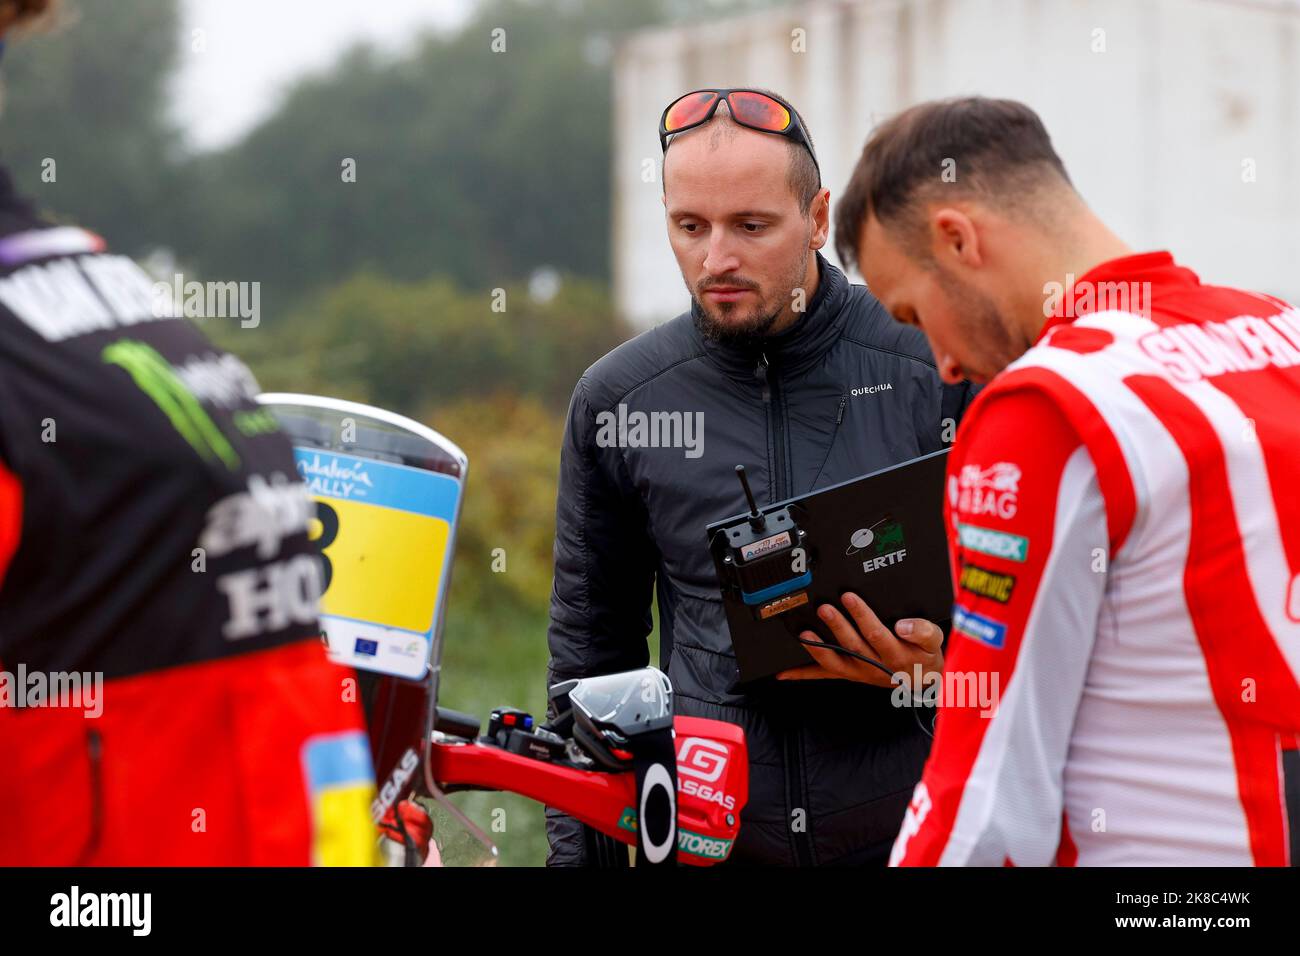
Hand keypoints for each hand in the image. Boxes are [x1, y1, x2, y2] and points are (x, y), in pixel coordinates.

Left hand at [776, 591, 943, 688]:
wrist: (923, 679)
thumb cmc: (925, 655)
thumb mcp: (935, 642)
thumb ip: (923, 631)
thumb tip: (904, 625)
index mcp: (896, 656)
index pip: (876, 634)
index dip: (862, 616)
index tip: (849, 596)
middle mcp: (875, 667)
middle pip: (853, 646)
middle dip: (837, 627)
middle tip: (824, 608)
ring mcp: (859, 673)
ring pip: (835, 664)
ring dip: (818, 650)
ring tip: (805, 635)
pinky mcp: (848, 675)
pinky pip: (824, 675)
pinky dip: (803, 674)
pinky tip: (783, 673)